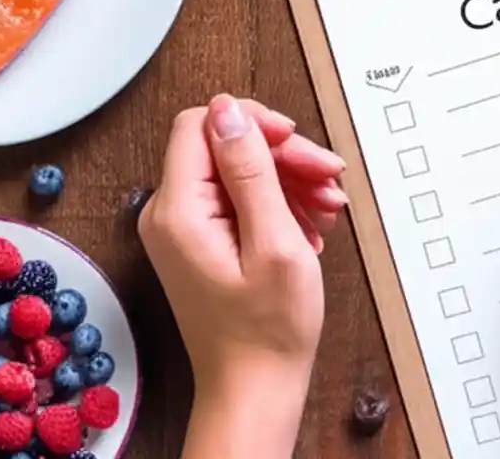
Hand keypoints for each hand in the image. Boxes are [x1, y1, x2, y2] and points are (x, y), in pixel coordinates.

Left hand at [138, 94, 347, 457]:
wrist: (256, 388)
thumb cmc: (267, 331)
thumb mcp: (274, 242)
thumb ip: (250, 171)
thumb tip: (229, 110)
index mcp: (179, 210)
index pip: (202, 123)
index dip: (253, 122)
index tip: (295, 142)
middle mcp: (171, 215)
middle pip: (225, 147)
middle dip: (283, 155)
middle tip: (328, 177)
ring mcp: (185, 230)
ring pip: (238, 172)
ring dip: (288, 180)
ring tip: (328, 207)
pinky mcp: (202, 242)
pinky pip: (239, 201)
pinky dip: (279, 205)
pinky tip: (310, 226)